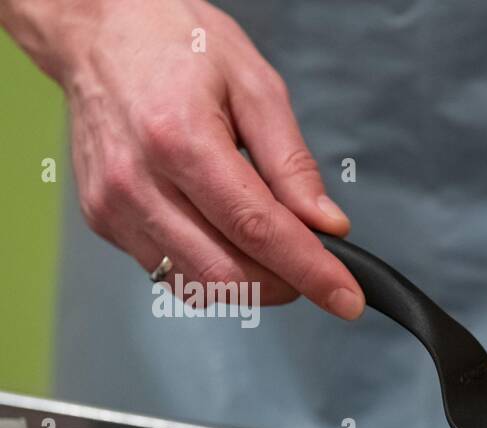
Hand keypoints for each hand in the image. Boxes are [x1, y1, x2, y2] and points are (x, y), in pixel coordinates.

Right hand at [54, 0, 362, 316]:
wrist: (98, 30)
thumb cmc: (176, 44)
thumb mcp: (255, 86)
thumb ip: (293, 164)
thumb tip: (327, 226)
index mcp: (179, 139)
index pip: (257, 230)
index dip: (310, 272)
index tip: (347, 298)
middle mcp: (137, 181)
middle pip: (228, 273)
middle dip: (285, 283)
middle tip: (315, 267)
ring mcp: (113, 207)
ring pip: (200, 284)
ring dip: (252, 282)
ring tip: (270, 244)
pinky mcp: (104, 221)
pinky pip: (170, 272)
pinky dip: (213, 268)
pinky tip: (225, 235)